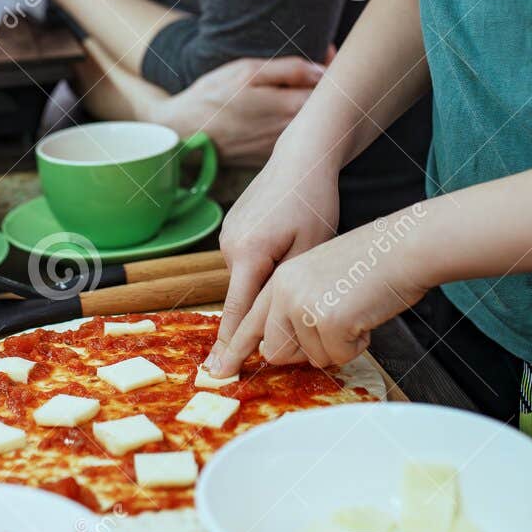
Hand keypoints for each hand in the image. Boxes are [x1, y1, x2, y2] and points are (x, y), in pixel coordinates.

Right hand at [167, 56, 325, 167]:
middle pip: (325, 109)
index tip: (327, 54)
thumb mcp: (248, 71)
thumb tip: (323, 69)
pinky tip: (277, 110)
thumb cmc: (213, 97)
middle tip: (314, 66)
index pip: (332, 90)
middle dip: (325, 86)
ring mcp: (283, 150)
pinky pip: (295, 138)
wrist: (183, 134)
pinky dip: (296, 122)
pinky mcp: (271, 159)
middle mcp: (292, 134)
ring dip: (310, 104)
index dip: (333, 70)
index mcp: (291, 108)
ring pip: (311, 124)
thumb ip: (290, 69)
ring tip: (291, 87)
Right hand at [205, 144, 339, 371]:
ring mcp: (227, 235)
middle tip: (264, 345)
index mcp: (248, 253)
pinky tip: (282, 260)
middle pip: (241, 298)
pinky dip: (259, 271)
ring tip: (290, 285)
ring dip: (261, 290)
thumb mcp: (311, 249)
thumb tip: (276, 322)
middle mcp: (229, 245)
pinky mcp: (233, 228)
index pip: (237, 312)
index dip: (229, 346)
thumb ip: (289, 288)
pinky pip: (245, 262)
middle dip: (253, 321)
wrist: (302, 158)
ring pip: (245, 280)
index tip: (217, 373)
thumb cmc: (314, 202)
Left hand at [215, 211, 433, 372]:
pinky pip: (338, 357)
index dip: (233, 351)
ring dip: (337, 346)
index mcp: (280, 279)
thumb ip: (295, 305)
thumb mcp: (320, 277)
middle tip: (335, 325)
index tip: (217, 372)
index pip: (248, 321)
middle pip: (276, 352)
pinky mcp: (326, 319)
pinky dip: (357, 345)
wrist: (402, 248)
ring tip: (354, 312)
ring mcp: (303, 304)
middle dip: (307, 351)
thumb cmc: (371, 264)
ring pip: (311, 358)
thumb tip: (281, 348)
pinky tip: (365, 316)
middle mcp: (284, 290)